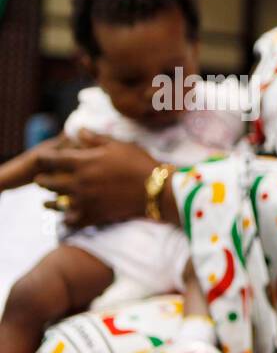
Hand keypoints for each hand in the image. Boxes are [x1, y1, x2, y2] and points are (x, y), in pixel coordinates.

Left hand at [33, 131, 158, 227]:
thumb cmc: (139, 163)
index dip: (44, 158)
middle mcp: (78, 182)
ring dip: (50, 201)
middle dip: (44, 180)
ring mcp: (84, 201)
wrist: (156, 190)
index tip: (47, 160)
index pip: (48, 159)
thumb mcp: (118, 145)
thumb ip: (95, 138)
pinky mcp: (93, 215)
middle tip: (44, 180)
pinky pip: (70, 221)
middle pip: (46, 182)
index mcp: (82, 163)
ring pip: (54, 203)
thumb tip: (79, 131)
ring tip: (49, 201)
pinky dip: (67, 219)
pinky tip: (68, 216)